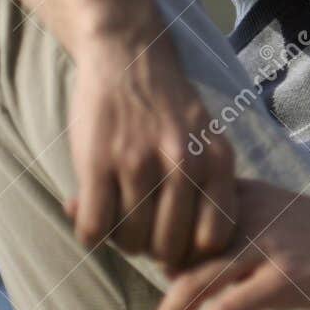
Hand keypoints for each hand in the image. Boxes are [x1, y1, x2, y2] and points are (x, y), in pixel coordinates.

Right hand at [64, 38, 236, 268]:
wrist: (129, 56)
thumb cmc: (169, 109)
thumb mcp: (208, 140)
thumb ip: (209, 187)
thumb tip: (200, 252)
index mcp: (218, 160)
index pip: (215, 238)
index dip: (195, 253)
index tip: (179, 244)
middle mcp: (184, 163)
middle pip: (170, 247)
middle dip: (155, 252)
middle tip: (143, 236)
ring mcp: (140, 162)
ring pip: (131, 241)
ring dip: (121, 242)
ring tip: (119, 220)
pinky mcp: (98, 161)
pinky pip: (95, 228)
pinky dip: (91, 234)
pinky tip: (91, 214)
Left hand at [141, 178, 309, 309]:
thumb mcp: (273, 212)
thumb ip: (229, 226)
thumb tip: (176, 264)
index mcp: (244, 194)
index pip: (182, 218)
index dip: (159, 251)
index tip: (155, 279)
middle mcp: (249, 214)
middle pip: (180, 251)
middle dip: (157, 290)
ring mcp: (267, 246)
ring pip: (196, 281)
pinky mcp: (284, 277)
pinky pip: (228, 307)